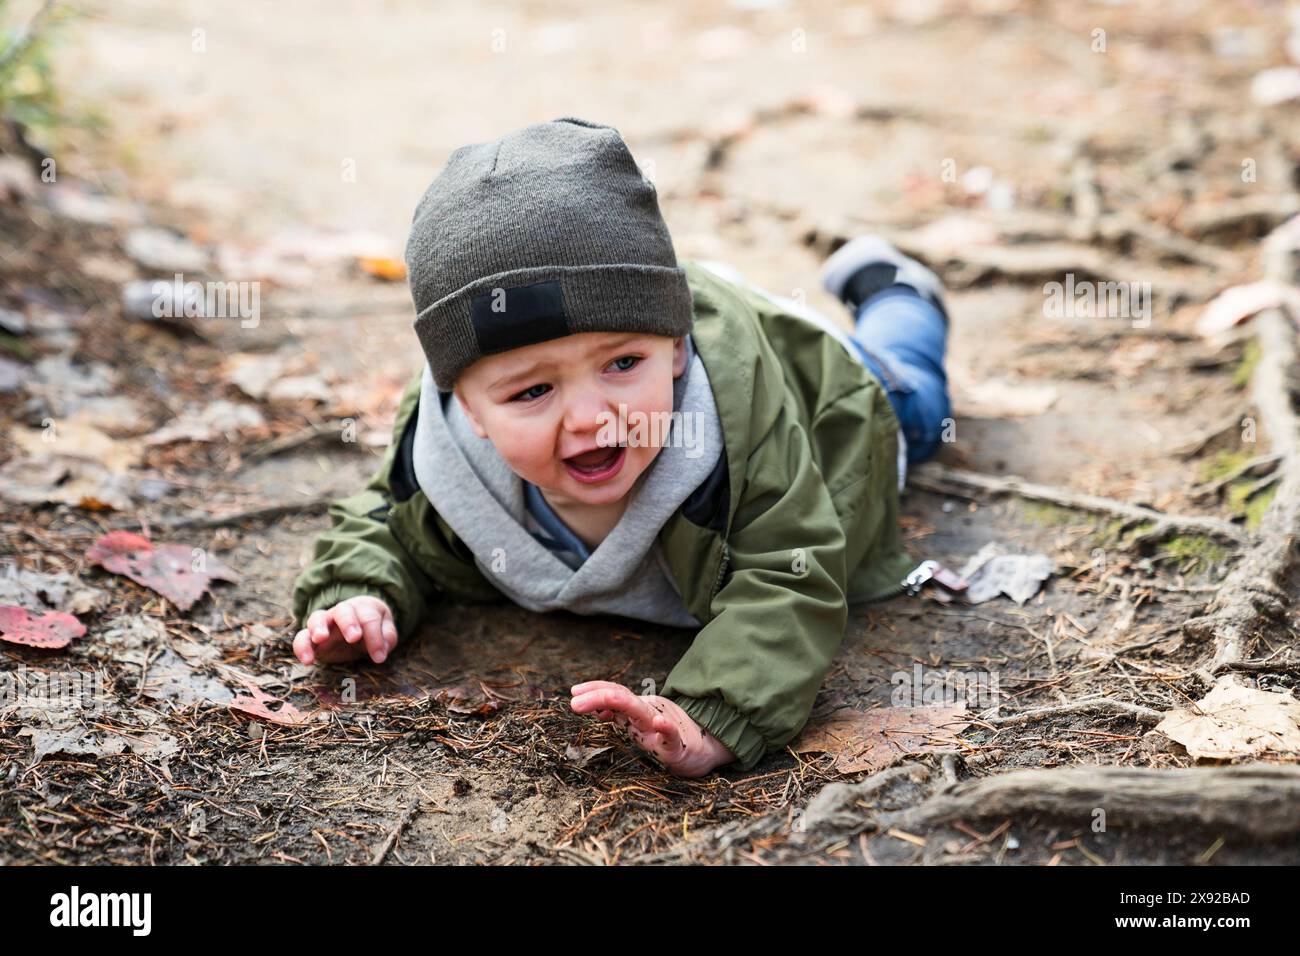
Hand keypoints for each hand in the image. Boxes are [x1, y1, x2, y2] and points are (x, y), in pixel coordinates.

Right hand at [293, 596, 396, 665]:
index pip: (369, 618)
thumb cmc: (373, 629)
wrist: (358, 627)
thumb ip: (386, 638)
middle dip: (348, 623)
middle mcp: (342, 612)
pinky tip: (307, 661)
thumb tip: (381, 651)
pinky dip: (301, 646)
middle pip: (343, 610)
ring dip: (318, 627)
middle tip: (354, 637)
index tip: (379, 657)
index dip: (375, 637)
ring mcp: (325, 623)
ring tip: (320, 639)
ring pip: (317, 617)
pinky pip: (302, 637)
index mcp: (363, 608)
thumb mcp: (386, 632)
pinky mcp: (312, 638)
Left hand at [569, 680, 734, 777]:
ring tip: (600, 706)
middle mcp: (649, 714)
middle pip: (623, 699)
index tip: (574, 692)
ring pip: (642, 713)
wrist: (706, 749)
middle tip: (574, 702)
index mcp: (640, 710)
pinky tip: (658, 723)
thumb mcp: (641, 723)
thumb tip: (596, 710)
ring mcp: (664, 728)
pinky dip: (665, 728)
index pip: (616, 693)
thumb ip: (621, 715)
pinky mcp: (678, 747)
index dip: (595, 690)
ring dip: (620, 706)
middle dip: (598, 697)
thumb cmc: (669, 735)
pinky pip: (672, 736)